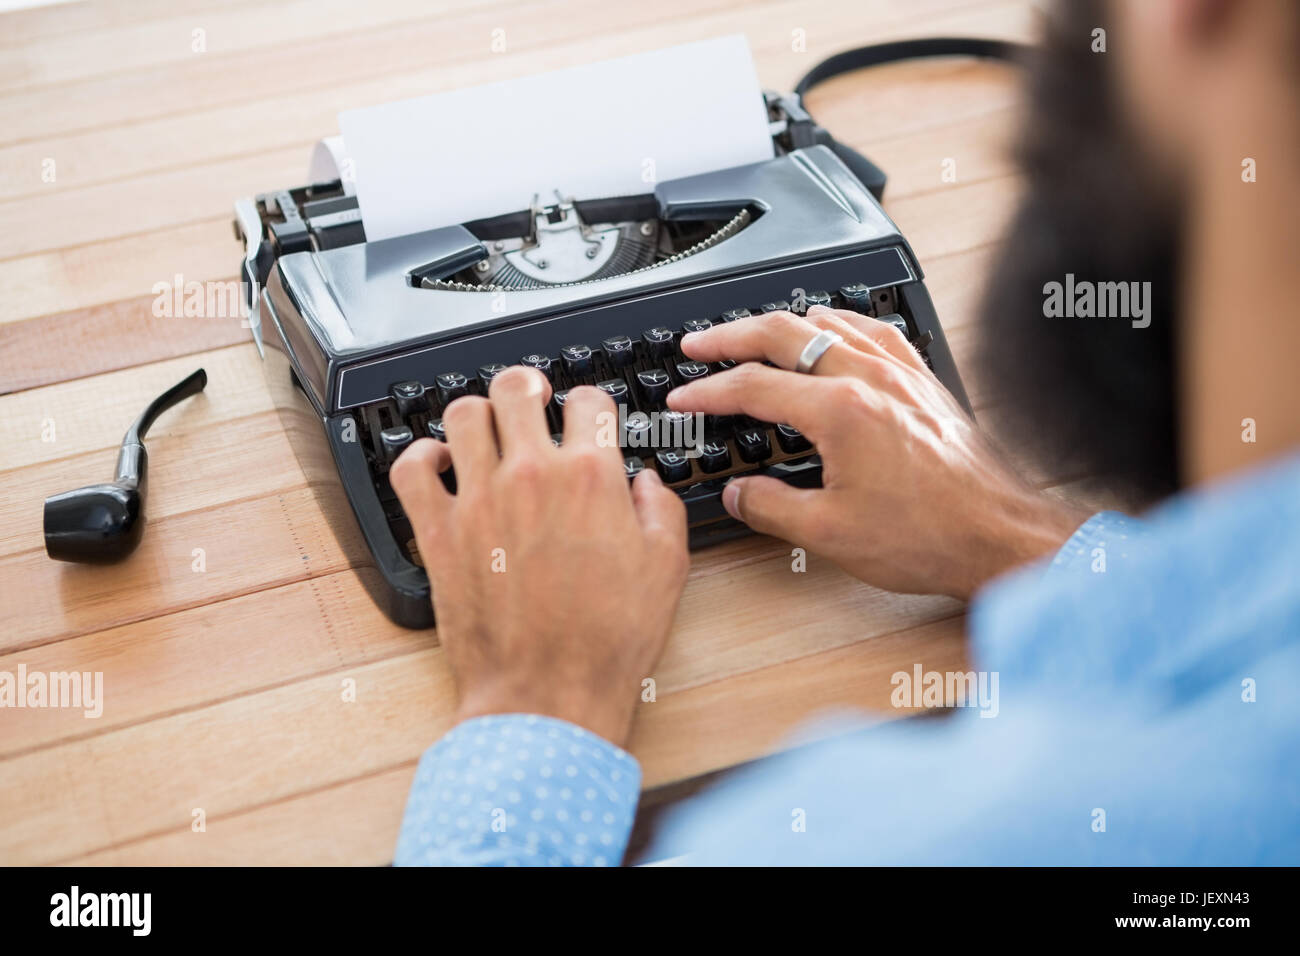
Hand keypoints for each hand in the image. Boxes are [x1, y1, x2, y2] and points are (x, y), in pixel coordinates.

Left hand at [389, 366, 688, 747]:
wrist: (548, 694)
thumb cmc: (606, 642)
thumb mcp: (666, 570)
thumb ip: (660, 510)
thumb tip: (644, 485)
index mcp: (590, 478)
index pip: (588, 402)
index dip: (592, 405)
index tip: (588, 417)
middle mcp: (530, 476)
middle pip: (516, 389)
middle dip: (528, 385)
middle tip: (532, 397)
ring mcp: (479, 501)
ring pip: (462, 415)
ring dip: (477, 413)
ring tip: (487, 427)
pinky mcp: (438, 533)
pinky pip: (412, 470)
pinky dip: (421, 456)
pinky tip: (438, 463)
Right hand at [668, 306, 1088, 598]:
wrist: (998, 536)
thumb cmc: (929, 535)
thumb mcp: (829, 534)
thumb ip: (770, 507)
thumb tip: (738, 494)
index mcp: (840, 411)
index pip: (754, 385)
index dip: (708, 390)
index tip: (683, 397)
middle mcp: (870, 379)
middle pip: (783, 332)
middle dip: (730, 335)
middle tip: (697, 344)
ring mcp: (900, 373)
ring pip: (828, 322)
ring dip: (781, 323)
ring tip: (752, 334)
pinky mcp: (922, 381)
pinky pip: (872, 330)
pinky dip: (837, 324)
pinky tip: (831, 332)